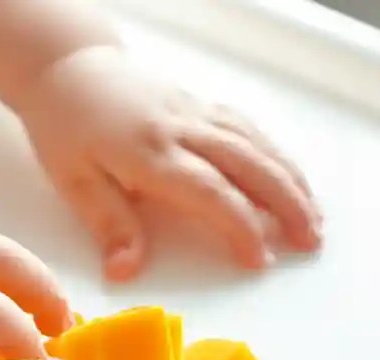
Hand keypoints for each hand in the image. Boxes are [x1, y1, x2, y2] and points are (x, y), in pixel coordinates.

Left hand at [16, 46, 321, 280]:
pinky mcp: (201, 104)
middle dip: (286, 204)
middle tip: (310, 242)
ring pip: (257, 144)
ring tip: (313, 218)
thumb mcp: (74, 182)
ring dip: (291, 180)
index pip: (208, 192)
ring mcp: (196, 112)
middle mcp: (181, 129)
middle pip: (248, 165)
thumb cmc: (66, 128)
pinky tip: (290, 178)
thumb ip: (108, 224)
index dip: (240, 226)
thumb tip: (126, 271)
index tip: (260, 259)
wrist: (69, 68)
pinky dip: (277, 154)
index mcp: (149, 153)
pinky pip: (248, 128)